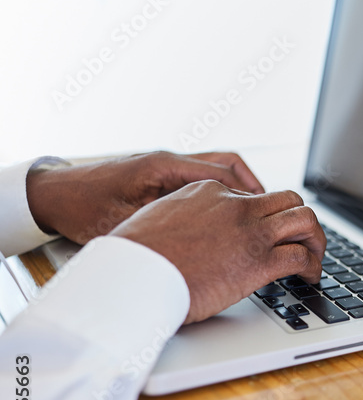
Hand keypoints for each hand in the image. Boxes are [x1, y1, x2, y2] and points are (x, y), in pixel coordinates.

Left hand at [26, 151, 264, 243]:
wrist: (54, 194)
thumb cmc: (83, 208)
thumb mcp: (126, 223)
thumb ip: (166, 224)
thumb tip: (203, 238)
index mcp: (163, 168)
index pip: (221, 174)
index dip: (248, 196)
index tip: (265, 215)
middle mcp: (169, 161)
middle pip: (228, 164)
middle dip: (254, 187)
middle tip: (270, 212)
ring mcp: (167, 166)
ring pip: (218, 168)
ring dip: (239, 187)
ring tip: (254, 212)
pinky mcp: (163, 175)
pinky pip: (203, 177)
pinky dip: (221, 191)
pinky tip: (224, 213)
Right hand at [110, 181, 325, 323]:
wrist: (134, 275)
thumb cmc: (136, 257)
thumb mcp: (157, 220)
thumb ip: (180, 218)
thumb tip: (183, 233)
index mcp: (208, 190)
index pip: (252, 195)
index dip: (265, 215)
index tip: (267, 231)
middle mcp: (235, 205)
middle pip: (287, 199)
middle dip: (301, 219)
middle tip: (305, 239)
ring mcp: (250, 231)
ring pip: (305, 220)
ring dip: (316, 239)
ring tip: (316, 257)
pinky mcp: (259, 261)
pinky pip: (301, 256)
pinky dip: (313, 266)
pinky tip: (310, 276)